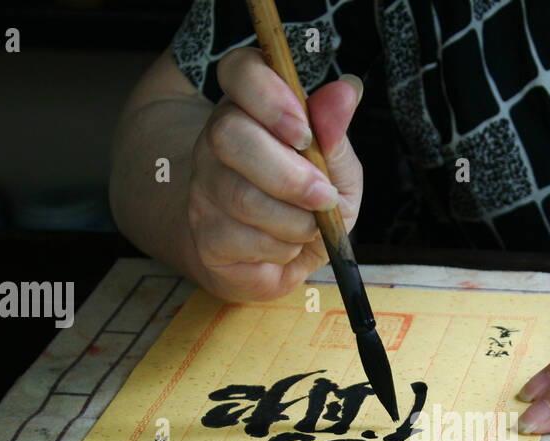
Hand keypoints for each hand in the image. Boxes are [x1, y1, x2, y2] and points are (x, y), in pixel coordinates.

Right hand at [187, 47, 363, 301]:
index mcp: (252, 106)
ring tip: (310, 227)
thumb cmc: (310, 204)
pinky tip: (285, 246)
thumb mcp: (337, 168)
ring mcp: (203, 187)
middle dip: (288, 175)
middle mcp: (217, 139)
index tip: (304, 134)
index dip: (269, 96)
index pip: (239, 71)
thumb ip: (335, 133)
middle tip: (323, 196)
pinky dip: (280, 250)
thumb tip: (346, 90)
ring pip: (241, 197)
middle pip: (229, 136)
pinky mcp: (203, 234)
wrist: (282, 260)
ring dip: (294, 221)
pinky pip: (241, 240)